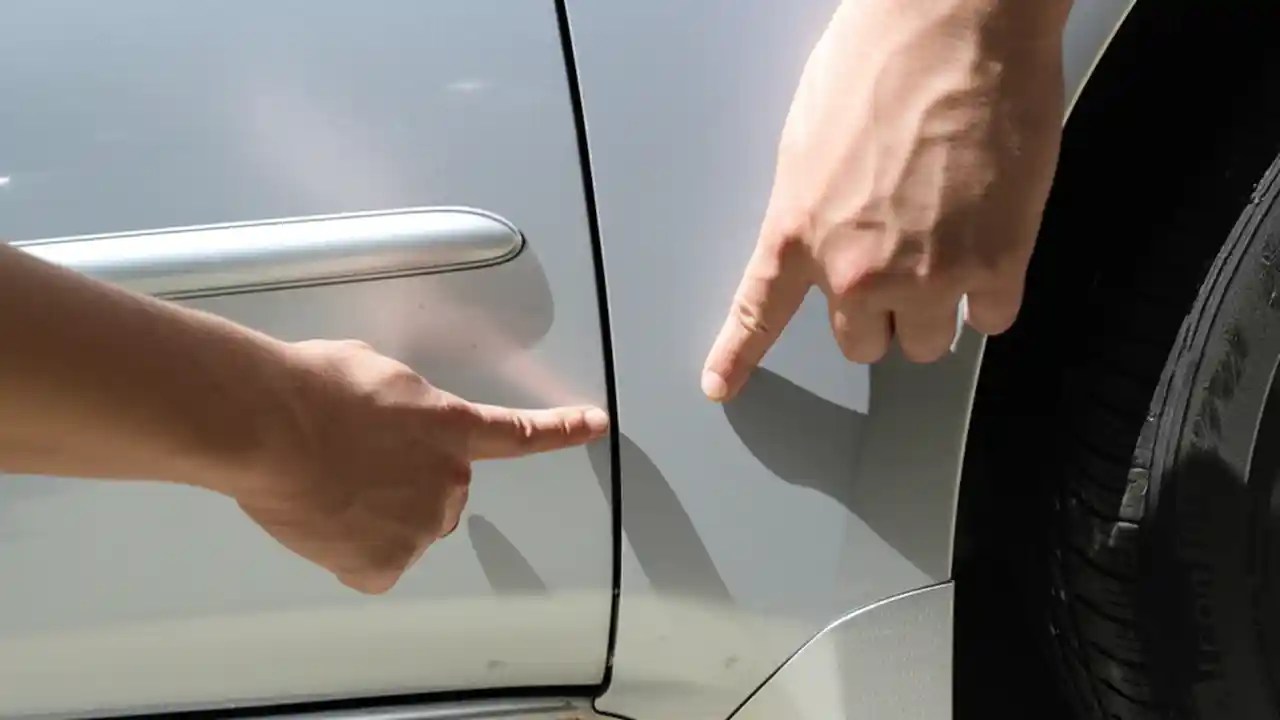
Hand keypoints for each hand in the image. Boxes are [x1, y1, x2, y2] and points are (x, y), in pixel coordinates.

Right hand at [232, 339, 608, 593]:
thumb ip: (404, 407)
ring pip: (403, 530)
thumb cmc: (313, 387)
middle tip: (352, 462)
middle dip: (404, 483)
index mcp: (451, 428)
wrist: (270, 425)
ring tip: (328, 484)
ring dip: (373, 516)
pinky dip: (349, 550)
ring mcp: (420, 527)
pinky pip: (373, 565)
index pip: (518, 434)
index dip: (559, 431)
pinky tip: (325, 519)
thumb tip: (386, 422)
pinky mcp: (384, 565)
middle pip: (439, 494)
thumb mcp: (376, 374)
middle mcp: (450, 482)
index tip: (594, 425)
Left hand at [702, 0, 1069, 400]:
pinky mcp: (996, 263)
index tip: (720, 385)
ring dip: (938, 309)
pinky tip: (993, 244)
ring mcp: (928, 274)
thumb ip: (815, 207)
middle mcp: (857, 270)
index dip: (736, 357)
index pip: (757, 313)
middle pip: (863, 344)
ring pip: (927, 343)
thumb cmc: (880, 57)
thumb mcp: (811, 139)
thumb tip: (832, 231)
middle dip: (880, 312)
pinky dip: (993, 291)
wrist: (957, 19)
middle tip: (901, 260)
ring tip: (952, 245)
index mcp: (799, 232)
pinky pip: (992, 318)